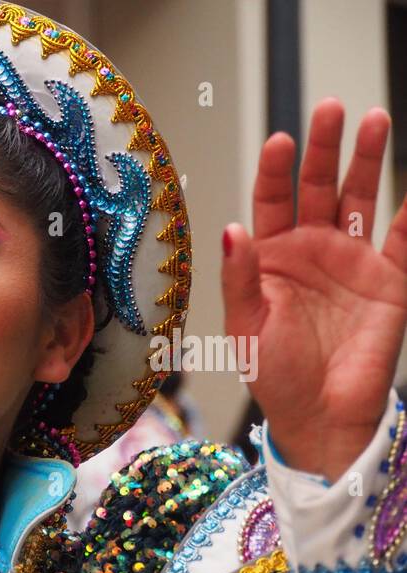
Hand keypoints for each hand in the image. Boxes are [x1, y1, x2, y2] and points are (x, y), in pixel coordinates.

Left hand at [222, 98, 406, 482]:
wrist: (320, 417)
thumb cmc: (274, 376)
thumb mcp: (245, 328)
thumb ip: (240, 278)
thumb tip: (231, 230)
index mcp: (272, 258)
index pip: (272, 201)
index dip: (275, 170)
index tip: (279, 140)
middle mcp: (313, 251)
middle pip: (319, 186)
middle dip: (324, 147)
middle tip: (330, 108)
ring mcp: (353, 262)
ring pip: (362, 198)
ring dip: (366, 159)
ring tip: (372, 119)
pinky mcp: (390, 280)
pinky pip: (405, 239)